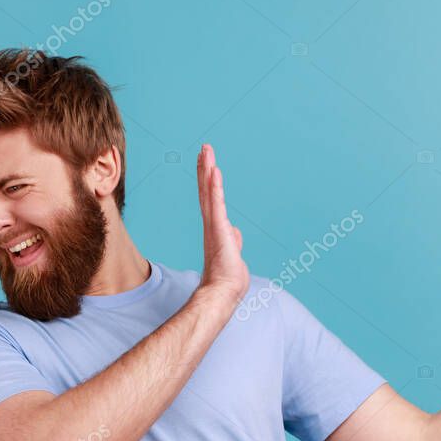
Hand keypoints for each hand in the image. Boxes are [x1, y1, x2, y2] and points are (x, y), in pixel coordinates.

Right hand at [197, 144, 248, 305]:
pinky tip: (214, 171)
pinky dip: (215, 186)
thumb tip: (235, 232)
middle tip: (204, 149)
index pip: (211, 200)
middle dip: (205, 168)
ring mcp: (213, 225)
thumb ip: (233, 239)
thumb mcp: (234, 253)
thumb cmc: (228, 278)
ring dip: (208, 170)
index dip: (208, 181)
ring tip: (206, 151)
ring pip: (209, 192)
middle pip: (207, 191)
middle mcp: (211, 224)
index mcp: (215, 229)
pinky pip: (216, 203)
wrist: (224, 292)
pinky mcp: (218, 229)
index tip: (208, 164)